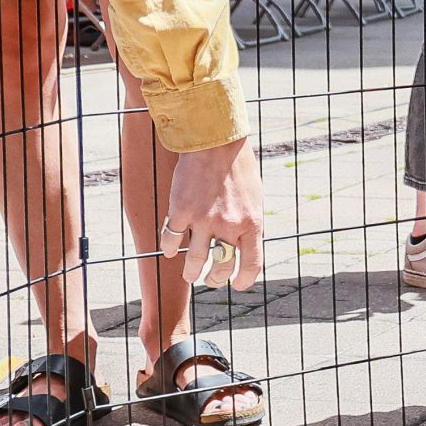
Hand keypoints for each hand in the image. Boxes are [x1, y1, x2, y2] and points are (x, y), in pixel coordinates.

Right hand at [162, 137, 264, 290]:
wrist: (216, 141)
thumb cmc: (239, 167)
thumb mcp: (255, 198)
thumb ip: (248, 223)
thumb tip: (244, 247)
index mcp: (252, 222)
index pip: (251, 264)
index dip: (244, 280)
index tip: (238, 284)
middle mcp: (229, 225)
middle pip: (221, 268)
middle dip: (215, 279)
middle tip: (210, 279)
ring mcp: (203, 220)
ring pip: (194, 262)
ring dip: (191, 272)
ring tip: (190, 273)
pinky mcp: (181, 211)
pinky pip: (172, 240)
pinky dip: (170, 248)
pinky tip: (171, 250)